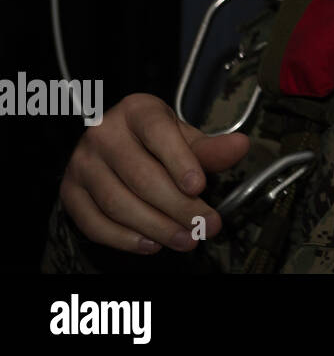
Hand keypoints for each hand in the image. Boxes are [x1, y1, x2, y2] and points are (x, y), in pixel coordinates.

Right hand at [59, 93, 248, 253]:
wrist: (118, 146)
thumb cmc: (158, 141)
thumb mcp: (186, 138)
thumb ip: (211, 148)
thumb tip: (240, 146)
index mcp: (137, 110)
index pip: (158, 132)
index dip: (179, 161)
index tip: (199, 187)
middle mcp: (103, 132)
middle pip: (141, 175)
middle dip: (178, 206)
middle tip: (206, 225)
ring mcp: (82, 163)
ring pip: (118, 203)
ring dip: (156, 227)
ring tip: (187, 240)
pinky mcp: (71, 192)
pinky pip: (94, 222)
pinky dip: (124, 239)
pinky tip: (152, 245)